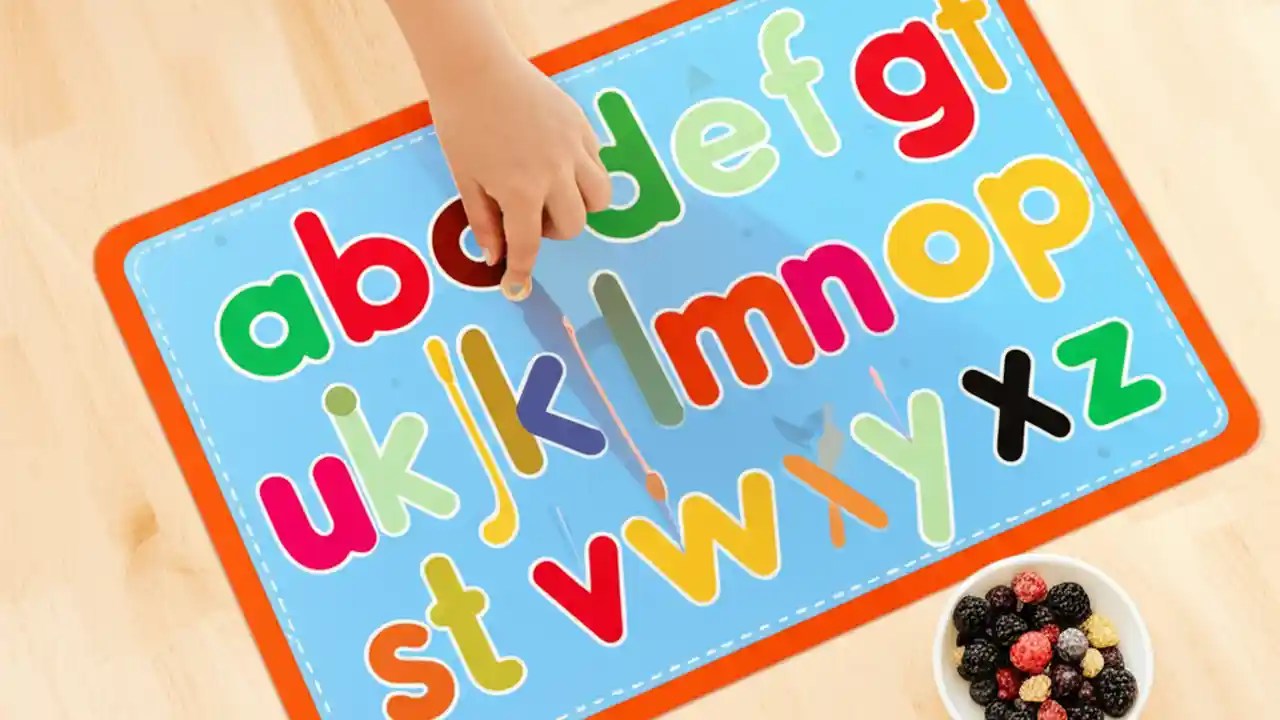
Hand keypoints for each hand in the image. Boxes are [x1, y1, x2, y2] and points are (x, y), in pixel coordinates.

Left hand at [429, 56, 611, 300]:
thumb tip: (494, 256)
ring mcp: (573, 148)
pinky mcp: (581, 126)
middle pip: (574, 225)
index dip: (521, 272)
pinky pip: (597, 163)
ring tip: (553, 194)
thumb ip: (482, 220)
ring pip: (599, 197)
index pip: (528, 246)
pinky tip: (558, 164)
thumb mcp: (464, 176)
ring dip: (579, 206)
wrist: (476, 67)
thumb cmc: (461, 121)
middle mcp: (554, 173)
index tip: (516, 288)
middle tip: (528, 216)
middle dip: (553, 232)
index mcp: (520, 189)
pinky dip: (583, 175)